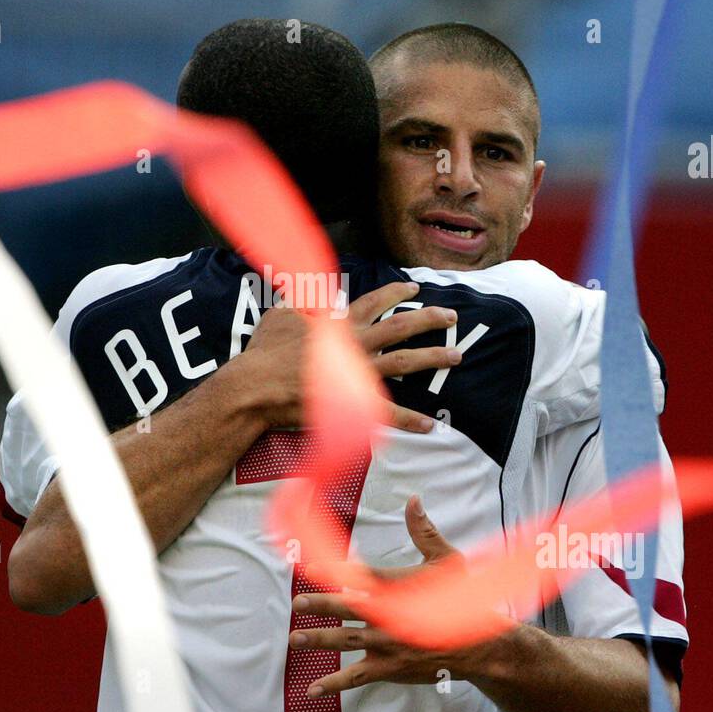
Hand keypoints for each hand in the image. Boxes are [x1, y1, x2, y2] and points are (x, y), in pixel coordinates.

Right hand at [236, 281, 462, 432]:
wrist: (256, 388)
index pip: (375, 301)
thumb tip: (308, 287)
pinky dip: (410, 420)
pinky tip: (430, 425)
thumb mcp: (280, 313)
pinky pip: (388, 412)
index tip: (413, 288)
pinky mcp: (353, 403)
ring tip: (456, 355)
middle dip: (430, 319)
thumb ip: (301, 300)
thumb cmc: (265, 351)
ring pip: (405, 362)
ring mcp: (357, 374)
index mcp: (339, 322)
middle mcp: (355, 344)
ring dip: (433, 358)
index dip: (397, 292)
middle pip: (401, 327)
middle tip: (451, 316)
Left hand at [289, 496, 500, 696]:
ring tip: (295, 637)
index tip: (311, 567)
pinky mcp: (389, 667)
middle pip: (350, 608)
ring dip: (320, 639)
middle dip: (322, 605)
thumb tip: (412, 499)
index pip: (362, 576)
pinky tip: (311, 689)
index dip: (335, 572)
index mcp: (400, 588)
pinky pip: (357, 676)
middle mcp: (391, 616)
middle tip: (297, 602)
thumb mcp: (446, 560)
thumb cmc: (461, 599)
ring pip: (348, 641)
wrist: (479, 645)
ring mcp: (388, 644)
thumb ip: (423, 531)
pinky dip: (334, 683)